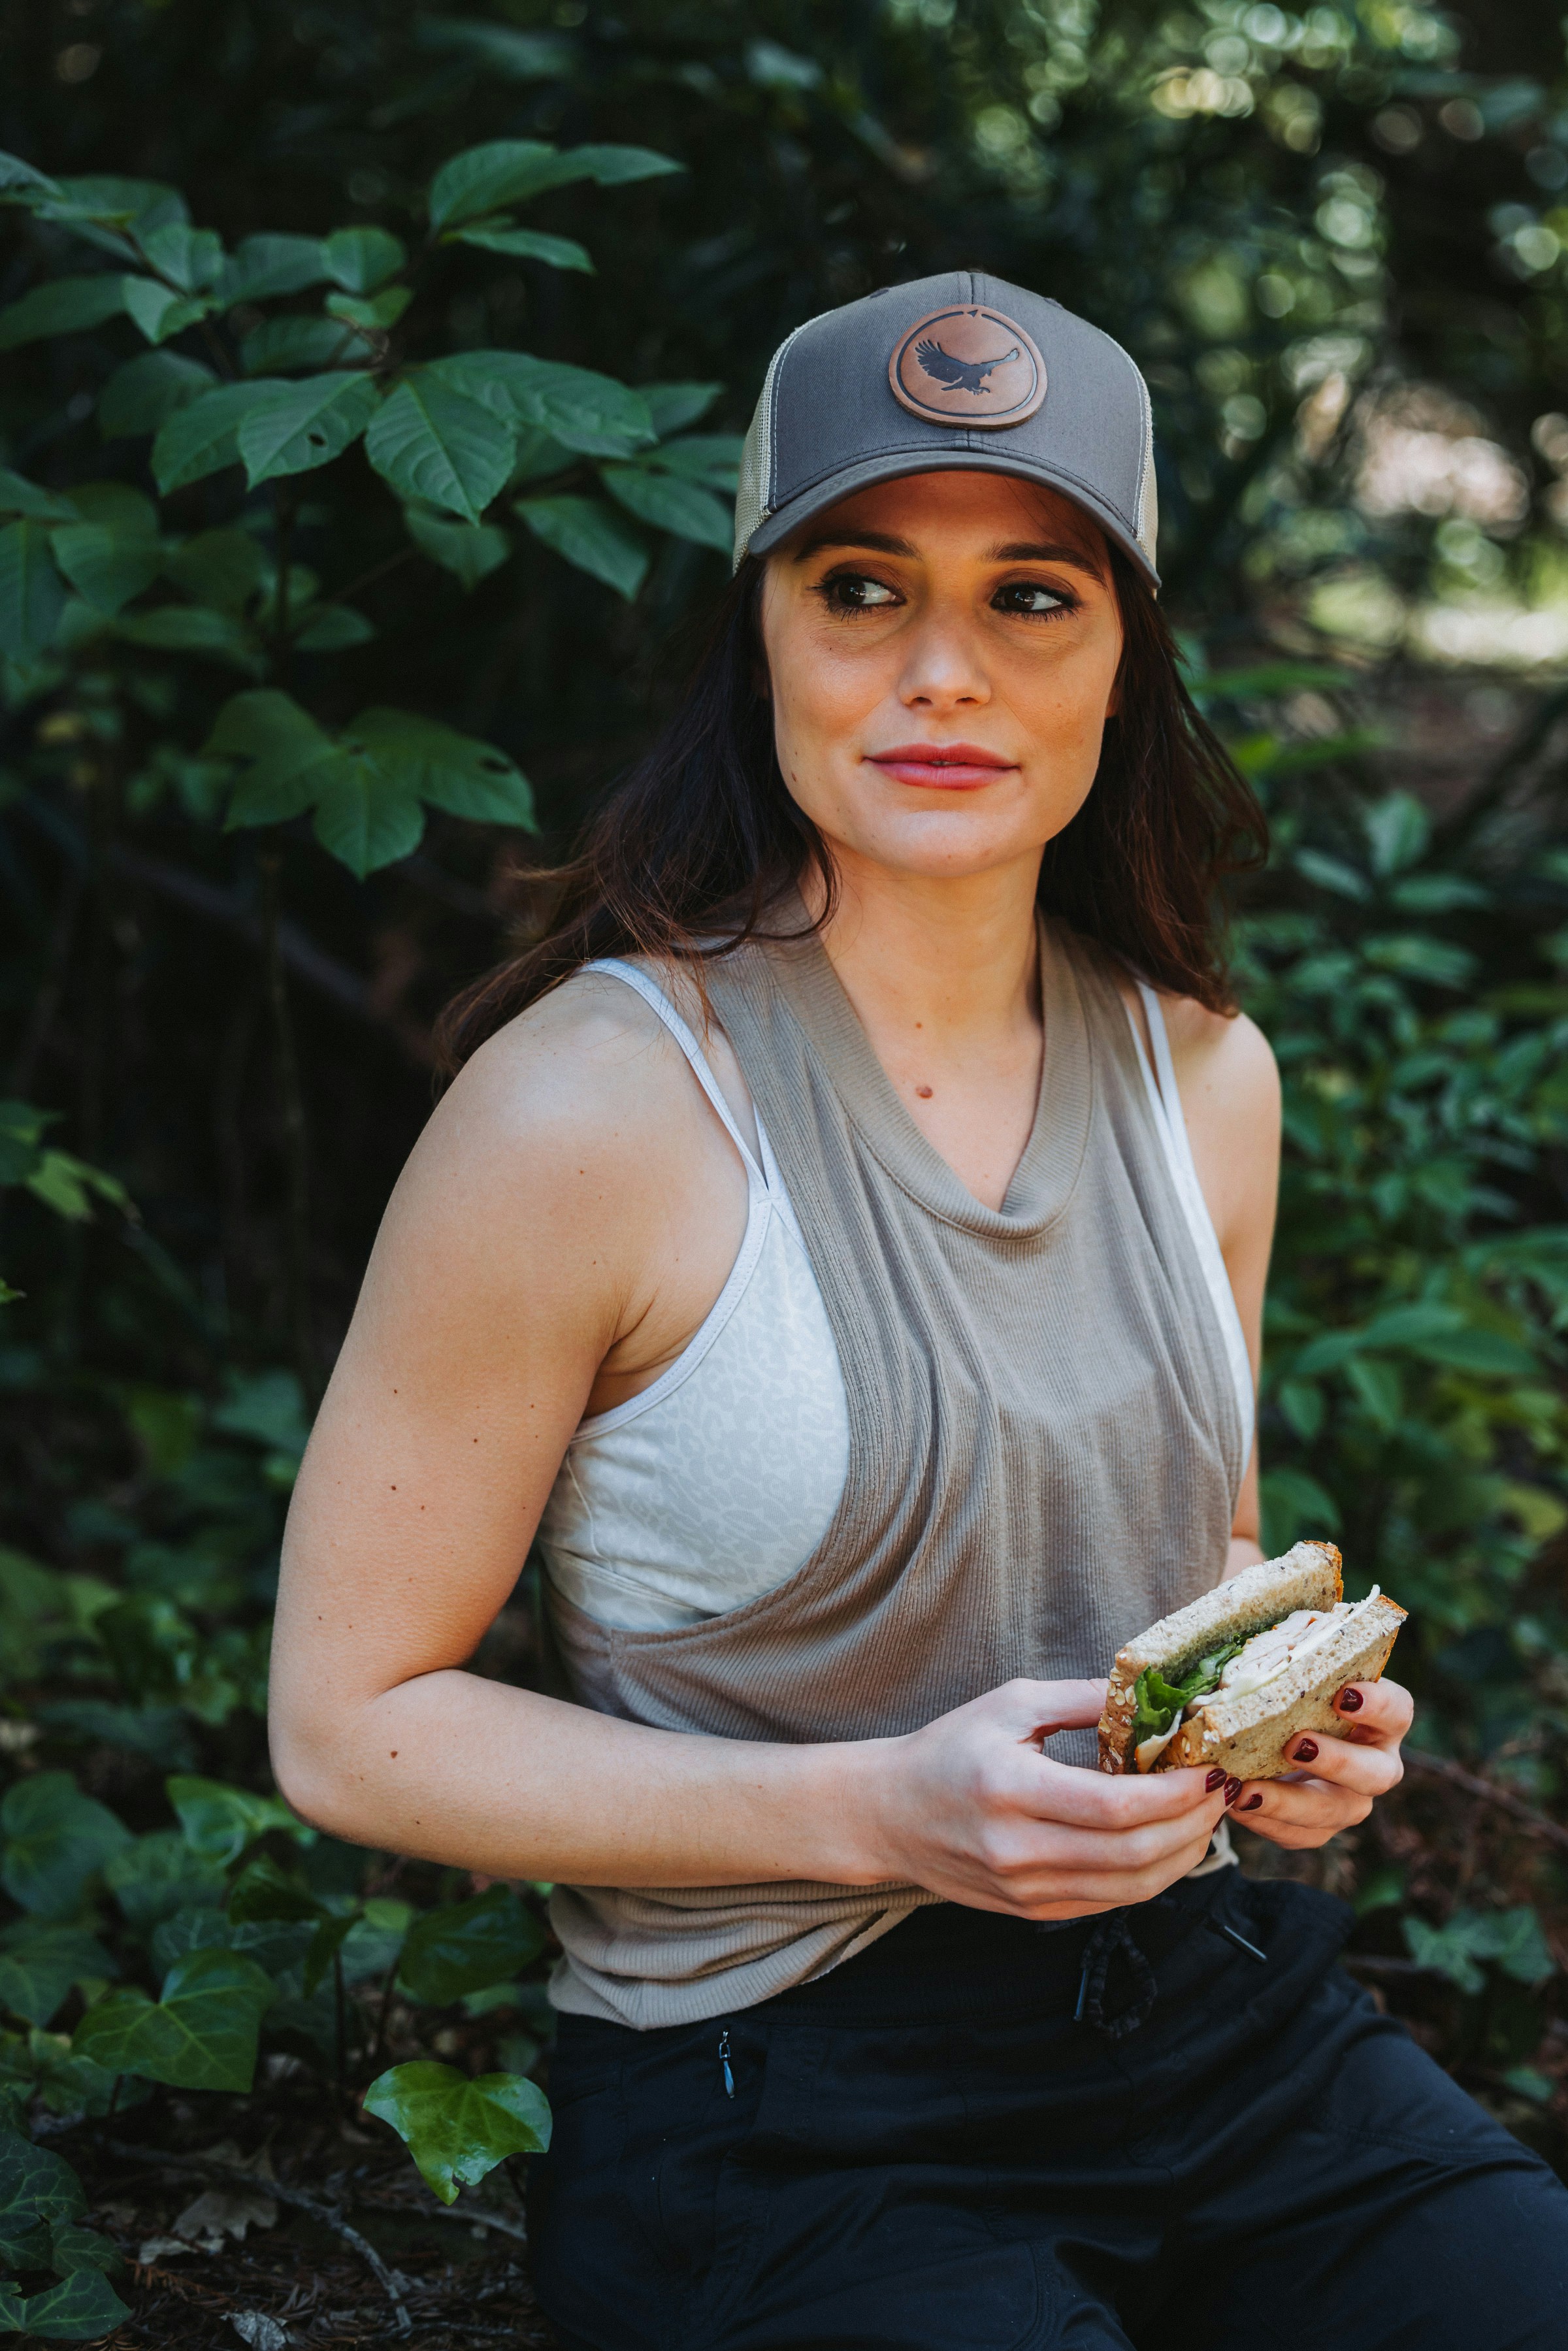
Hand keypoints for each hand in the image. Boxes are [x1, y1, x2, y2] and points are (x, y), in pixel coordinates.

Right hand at [855, 1677, 1229, 1921]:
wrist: (890, 1814)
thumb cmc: (950, 1749)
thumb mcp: (1010, 1705)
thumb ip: (1082, 1699)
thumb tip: (1156, 1694)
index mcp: (1010, 1790)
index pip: (1115, 1807)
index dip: (1174, 1794)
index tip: (1208, 1768)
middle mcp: (1018, 1850)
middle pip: (1132, 1853)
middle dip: (1192, 1825)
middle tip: (1220, 1792)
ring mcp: (1026, 1890)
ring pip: (1130, 1888)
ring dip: (1183, 1856)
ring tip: (1205, 1819)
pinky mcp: (1033, 1911)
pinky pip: (1110, 1902)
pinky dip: (1152, 1876)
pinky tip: (1170, 1844)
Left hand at [1228, 1677, 1412, 1848]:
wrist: (1268, 1737)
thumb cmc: (1287, 1697)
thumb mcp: (1291, 1681)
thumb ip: (1283, 1671)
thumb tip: (1238, 1669)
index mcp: (1380, 1720)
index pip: (1396, 1709)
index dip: (1377, 1704)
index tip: (1344, 1695)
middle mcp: (1375, 1763)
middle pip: (1376, 1774)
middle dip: (1337, 1761)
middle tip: (1296, 1744)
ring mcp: (1350, 1800)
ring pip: (1335, 1812)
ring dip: (1289, 1803)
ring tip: (1246, 1790)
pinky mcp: (1320, 1827)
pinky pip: (1300, 1835)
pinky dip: (1266, 1822)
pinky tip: (1235, 1804)